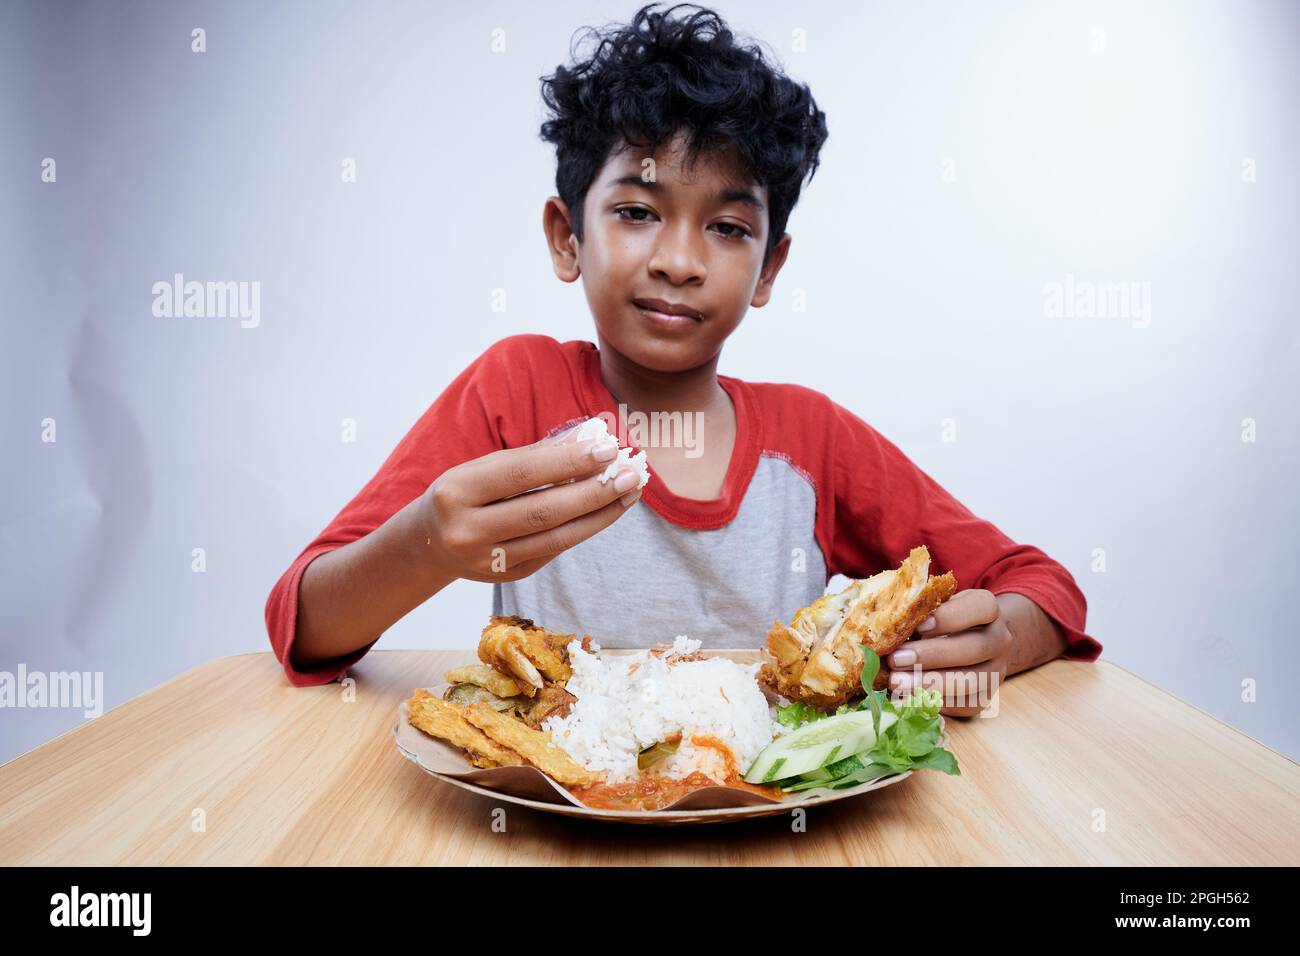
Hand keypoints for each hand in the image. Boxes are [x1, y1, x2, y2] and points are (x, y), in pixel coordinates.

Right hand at [418, 433, 641, 583]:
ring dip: (600, 515)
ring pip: (555, 538)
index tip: (608, 449)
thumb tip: (591, 436)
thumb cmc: (466, 492)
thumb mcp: (487, 466)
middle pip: (543, 511)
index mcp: (457, 492)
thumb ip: (537, 453)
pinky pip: (553, 550)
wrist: (429, 543)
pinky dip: (583, 529)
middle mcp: (467, 531)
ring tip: (629, 493)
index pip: (522, 475)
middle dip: (594, 492)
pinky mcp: (506, 578)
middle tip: (632, 474)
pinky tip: (606, 511)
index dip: (568, 462)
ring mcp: (487, 562)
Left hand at [885, 589, 1010, 716]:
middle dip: (931, 656)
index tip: (919, 626)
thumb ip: (918, 614)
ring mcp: (995, 670)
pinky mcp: (985, 697)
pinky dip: (935, 703)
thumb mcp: (935, 608)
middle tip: (896, 660)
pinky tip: (907, 698)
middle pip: (974, 648)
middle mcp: (998, 639)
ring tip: (897, 683)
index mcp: (987, 609)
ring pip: (971, 680)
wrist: (972, 643)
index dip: (950, 617)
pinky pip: (965, 705)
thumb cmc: (942, 622)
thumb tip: (884, 628)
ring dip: (930, 683)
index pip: (980, 608)